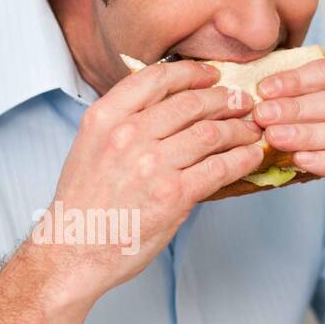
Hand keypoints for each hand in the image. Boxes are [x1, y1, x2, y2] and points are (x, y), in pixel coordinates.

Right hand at [35, 59, 264, 302]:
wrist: (73, 251)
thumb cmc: (83, 204)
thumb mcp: (90, 146)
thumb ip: (123, 122)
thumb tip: (168, 107)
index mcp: (105, 118)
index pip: (157, 78)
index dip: (192, 72)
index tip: (212, 76)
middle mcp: (128, 135)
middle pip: (190, 103)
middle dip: (224, 100)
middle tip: (242, 103)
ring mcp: (152, 165)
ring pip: (211, 133)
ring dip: (238, 129)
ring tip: (251, 130)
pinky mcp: (174, 195)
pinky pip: (219, 168)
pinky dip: (242, 159)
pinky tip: (251, 156)